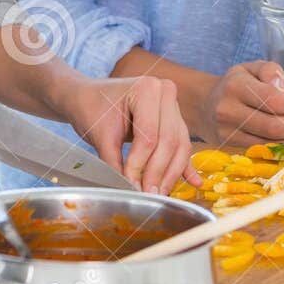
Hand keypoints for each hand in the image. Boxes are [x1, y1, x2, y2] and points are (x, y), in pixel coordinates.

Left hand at [54, 75, 197, 194]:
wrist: (89, 96)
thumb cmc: (92, 109)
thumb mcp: (100, 134)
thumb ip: (115, 162)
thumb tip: (129, 189)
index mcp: (146, 89)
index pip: (148, 135)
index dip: (140, 164)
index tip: (131, 185)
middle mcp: (165, 93)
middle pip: (168, 141)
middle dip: (158, 172)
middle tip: (148, 195)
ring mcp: (173, 105)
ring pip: (179, 146)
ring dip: (171, 173)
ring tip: (160, 194)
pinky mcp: (175, 119)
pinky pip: (181, 145)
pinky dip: (184, 166)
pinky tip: (194, 182)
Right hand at [194, 61, 283, 148]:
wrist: (205, 106)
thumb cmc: (236, 84)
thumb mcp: (251, 67)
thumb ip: (271, 71)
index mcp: (236, 86)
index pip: (273, 99)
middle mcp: (229, 111)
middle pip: (274, 125)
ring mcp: (229, 133)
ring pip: (271, 142)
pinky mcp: (232, 148)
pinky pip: (264, 150)